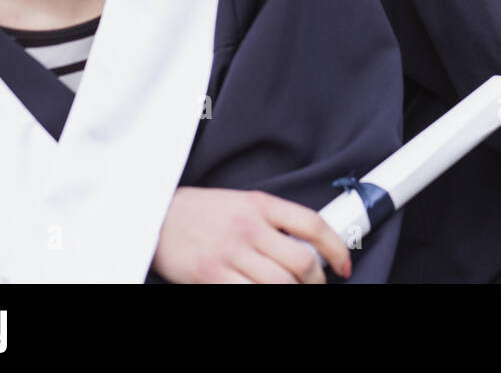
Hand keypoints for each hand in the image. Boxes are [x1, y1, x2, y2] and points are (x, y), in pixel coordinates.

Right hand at [151, 186, 352, 283]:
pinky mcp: (210, 275)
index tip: (344, 266)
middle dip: (317, 281)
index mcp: (261, 204)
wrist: (156, 216)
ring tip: (294, 292)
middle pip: (301, 261)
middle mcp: (248, 227)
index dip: (337, 249)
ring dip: (294, 292)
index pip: (313, 225)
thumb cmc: (202, 211)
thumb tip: (309, 247)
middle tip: (317, 286)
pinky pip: (249, 294)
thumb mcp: (242, 203)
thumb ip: (274, 220)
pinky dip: (263, 297)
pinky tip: (266, 294)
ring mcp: (229, 252)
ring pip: (279, 283)